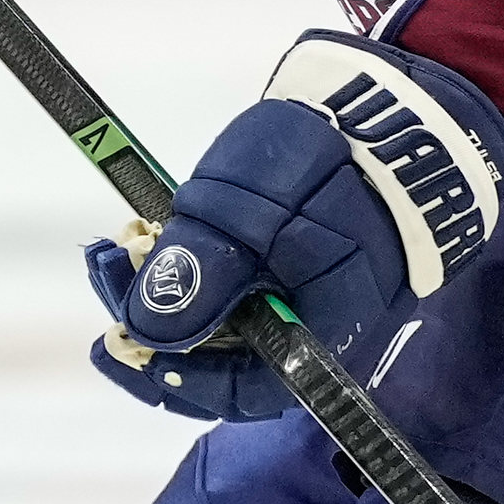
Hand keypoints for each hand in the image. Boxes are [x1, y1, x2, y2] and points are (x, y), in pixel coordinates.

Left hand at [86, 35, 503, 420]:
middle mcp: (310, 332)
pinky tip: (157, 235)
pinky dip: (189, 266)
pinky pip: (231, 285)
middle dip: (154, 324)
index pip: (234, 392)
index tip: (115, 341)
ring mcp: (301, 296)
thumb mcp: (253, 214)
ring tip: (122, 248)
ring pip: (219, 321)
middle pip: (219, 359)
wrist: (398, 111)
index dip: (169, 377)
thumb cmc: (333, 167)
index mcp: (316, 338)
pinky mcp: (290, 262)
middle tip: (105, 268)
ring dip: (164, 291)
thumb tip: (143, 333)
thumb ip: (199, 274)